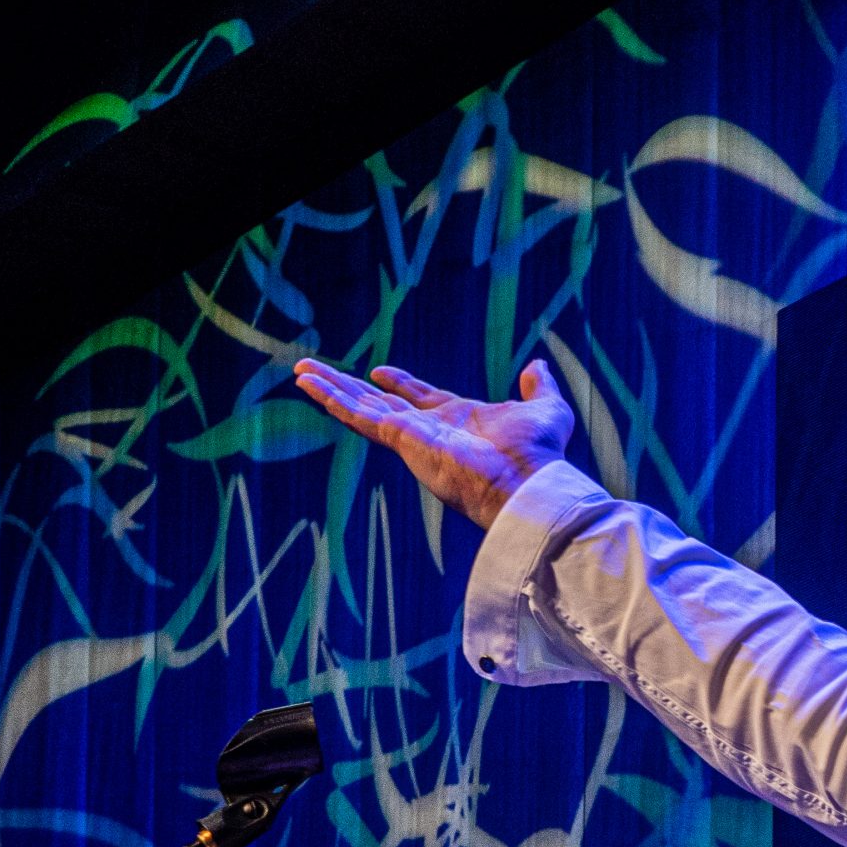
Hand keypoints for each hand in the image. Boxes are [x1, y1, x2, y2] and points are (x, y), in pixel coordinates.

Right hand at [292, 356, 573, 530]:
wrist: (530, 482)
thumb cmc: (540, 454)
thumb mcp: (546, 409)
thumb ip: (538, 388)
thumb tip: (536, 364)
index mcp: (458, 420)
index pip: (420, 399)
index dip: (400, 384)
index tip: (380, 371)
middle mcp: (430, 429)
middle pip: (380, 402)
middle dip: (349, 387)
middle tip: (318, 372)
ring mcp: (412, 436)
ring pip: (361, 407)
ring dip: (330, 389)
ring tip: (300, 372)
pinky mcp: (400, 439)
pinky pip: (358, 415)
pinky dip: (333, 399)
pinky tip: (308, 384)